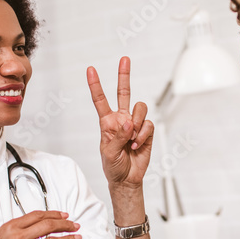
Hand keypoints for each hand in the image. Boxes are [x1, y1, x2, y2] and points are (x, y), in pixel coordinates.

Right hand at [0, 211, 80, 238]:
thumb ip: (16, 230)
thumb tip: (35, 227)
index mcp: (10, 227)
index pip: (37, 215)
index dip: (54, 214)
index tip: (63, 215)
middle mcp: (17, 238)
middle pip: (48, 226)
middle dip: (65, 224)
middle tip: (74, 225)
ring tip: (76, 238)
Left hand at [87, 56, 153, 186]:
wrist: (127, 179)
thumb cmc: (113, 166)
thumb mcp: (108, 152)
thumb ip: (117, 136)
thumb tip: (129, 122)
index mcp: (107, 122)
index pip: (100, 100)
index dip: (96, 85)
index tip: (91, 70)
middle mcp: (121, 119)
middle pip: (123, 92)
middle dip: (124, 75)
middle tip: (124, 59)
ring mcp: (135, 124)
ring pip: (140, 108)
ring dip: (136, 123)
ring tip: (131, 139)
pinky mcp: (147, 132)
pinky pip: (148, 124)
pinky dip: (143, 135)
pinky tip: (137, 144)